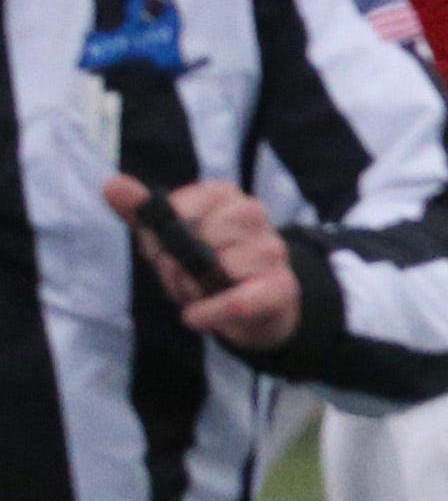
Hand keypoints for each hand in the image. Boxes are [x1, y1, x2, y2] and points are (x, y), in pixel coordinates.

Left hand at [102, 174, 297, 351]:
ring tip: (197, 294)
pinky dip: (211, 312)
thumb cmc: (209, 265)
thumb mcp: (170, 239)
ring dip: (192, 291)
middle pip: (194, 238)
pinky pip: (239, 300)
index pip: (178, 208)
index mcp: (225, 195)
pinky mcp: (282, 286)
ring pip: (214, 269)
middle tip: (180, 277)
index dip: (159, 235)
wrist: (257, 307)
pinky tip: (196, 316)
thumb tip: (112, 184)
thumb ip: (142, 213)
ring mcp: (271, 250)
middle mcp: (253, 214)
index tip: (162, 249)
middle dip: (175, 265)